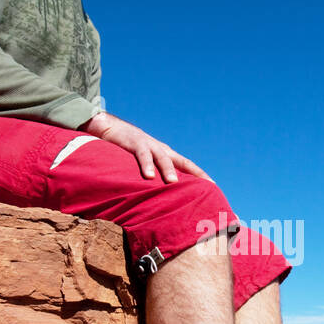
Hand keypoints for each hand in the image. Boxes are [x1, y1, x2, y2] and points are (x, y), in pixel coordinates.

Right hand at [81, 112, 210, 181]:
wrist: (109, 126)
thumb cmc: (126, 149)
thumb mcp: (142, 163)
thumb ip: (151, 177)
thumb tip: (158, 197)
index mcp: (165, 154)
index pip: (187, 166)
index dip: (201, 176)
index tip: (214, 188)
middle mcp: (161, 149)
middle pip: (182, 162)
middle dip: (194, 174)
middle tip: (204, 188)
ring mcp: (149, 145)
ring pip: (163, 158)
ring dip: (168, 170)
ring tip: (173, 183)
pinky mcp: (134, 143)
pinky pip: (142, 155)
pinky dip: (145, 165)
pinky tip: (148, 176)